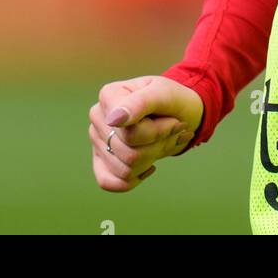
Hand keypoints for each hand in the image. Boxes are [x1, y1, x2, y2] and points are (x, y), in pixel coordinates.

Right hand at [89, 75, 203, 191]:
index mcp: (109, 95)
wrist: (180, 114)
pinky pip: (110, 183)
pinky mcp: (100, 161)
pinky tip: (149, 165)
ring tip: (163, 142)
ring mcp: (97, 140)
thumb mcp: (165, 95)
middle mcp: (98, 118)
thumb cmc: (172, 101)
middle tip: (172, 131)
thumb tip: (115, 120)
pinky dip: (135, 179)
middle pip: (129, 154)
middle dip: (159, 146)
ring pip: (125, 170)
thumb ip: (141, 102)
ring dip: (152, 159)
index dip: (158, 133)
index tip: (174, 121)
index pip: (130, 133)